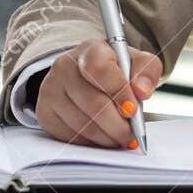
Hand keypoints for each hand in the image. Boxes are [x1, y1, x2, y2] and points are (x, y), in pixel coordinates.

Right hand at [36, 39, 160, 148]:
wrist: (87, 75)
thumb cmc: (115, 69)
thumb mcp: (137, 62)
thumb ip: (147, 70)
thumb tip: (142, 91)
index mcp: (90, 50)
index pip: (100, 70)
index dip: (118, 93)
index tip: (133, 110)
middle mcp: (64, 67)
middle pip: (92, 103)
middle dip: (118, 125)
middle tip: (132, 135)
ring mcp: (50, 90)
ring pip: (82, 124)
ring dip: (107, 137)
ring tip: (121, 137)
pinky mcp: (45, 113)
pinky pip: (70, 136)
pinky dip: (91, 142)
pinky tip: (103, 137)